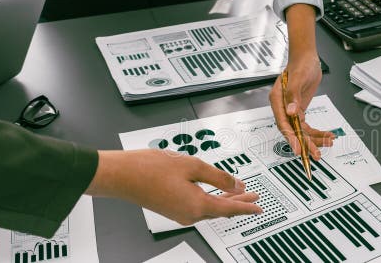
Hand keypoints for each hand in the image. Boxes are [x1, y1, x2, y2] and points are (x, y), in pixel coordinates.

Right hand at [87, 150, 261, 225]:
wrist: (121, 175)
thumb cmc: (149, 168)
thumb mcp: (192, 166)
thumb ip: (218, 177)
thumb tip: (237, 185)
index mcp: (196, 205)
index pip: (230, 208)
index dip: (247, 206)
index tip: (259, 207)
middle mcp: (188, 214)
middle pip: (221, 209)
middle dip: (238, 201)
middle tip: (253, 196)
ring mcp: (179, 213)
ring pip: (209, 207)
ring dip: (224, 199)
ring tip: (238, 192)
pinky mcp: (171, 208)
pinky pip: (197, 205)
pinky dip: (210, 198)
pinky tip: (213, 191)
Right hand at [269, 55, 334, 159]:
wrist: (307, 58)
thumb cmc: (300, 64)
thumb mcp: (297, 79)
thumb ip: (293, 96)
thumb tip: (291, 112)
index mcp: (277, 100)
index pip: (283, 123)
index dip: (291, 137)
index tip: (298, 149)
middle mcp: (283, 107)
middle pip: (293, 130)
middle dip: (305, 143)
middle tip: (315, 154)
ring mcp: (291, 110)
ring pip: (301, 131)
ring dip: (314, 139)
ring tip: (327, 144)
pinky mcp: (299, 110)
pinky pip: (307, 126)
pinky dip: (317, 132)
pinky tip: (327, 135)